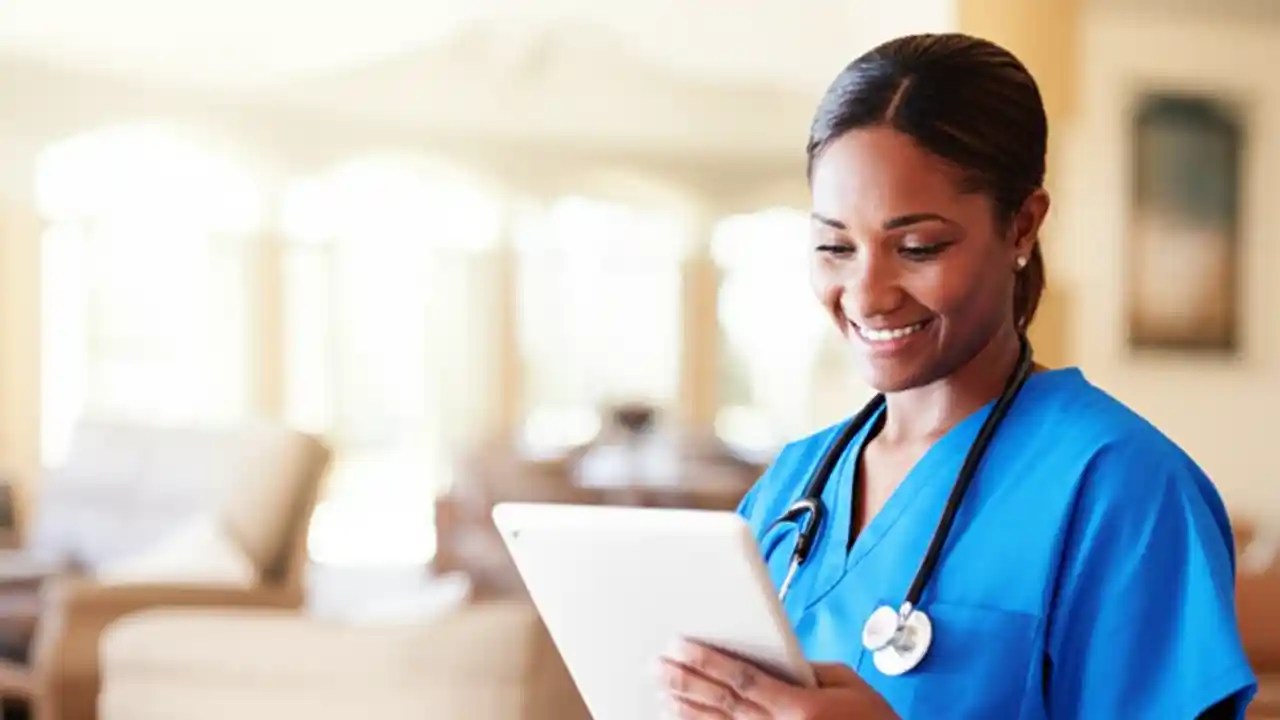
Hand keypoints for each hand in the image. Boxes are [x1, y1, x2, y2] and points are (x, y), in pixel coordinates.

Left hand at [658, 639, 898, 718]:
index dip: (707, 661)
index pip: (742, 679)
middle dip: (686, 682)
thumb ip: (804, 668)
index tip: (681, 645)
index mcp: (801, 707)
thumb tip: (770, 657)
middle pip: (722, 703)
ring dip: (687, 709)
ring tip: (661, 691)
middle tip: (657, 665)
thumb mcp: (846, 682)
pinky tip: (685, 719)